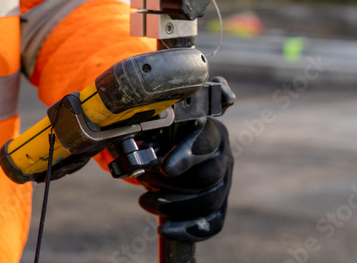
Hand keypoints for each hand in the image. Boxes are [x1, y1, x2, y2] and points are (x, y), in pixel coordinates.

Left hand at [134, 117, 233, 241]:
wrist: (166, 146)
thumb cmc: (159, 133)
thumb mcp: (153, 125)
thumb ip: (147, 131)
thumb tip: (133, 148)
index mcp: (209, 130)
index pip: (204, 143)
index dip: (186, 157)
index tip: (164, 168)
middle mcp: (222, 156)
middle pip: (208, 176)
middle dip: (171, 183)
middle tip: (143, 180)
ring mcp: (224, 183)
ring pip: (209, 202)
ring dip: (173, 206)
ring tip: (145, 201)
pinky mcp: (219, 206)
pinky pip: (211, 223)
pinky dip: (187, 230)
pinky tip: (164, 229)